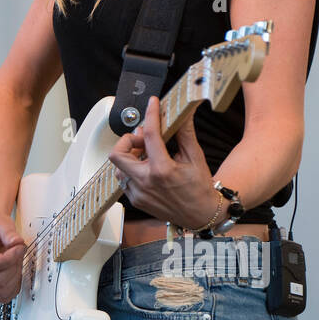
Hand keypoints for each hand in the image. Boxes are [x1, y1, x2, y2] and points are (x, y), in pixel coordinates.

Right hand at [0, 214, 25, 300]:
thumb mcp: (1, 223)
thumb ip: (9, 233)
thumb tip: (17, 243)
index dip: (8, 259)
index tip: (19, 248)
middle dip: (14, 266)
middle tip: (20, 250)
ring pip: (1, 289)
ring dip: (15, 275)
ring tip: (17, 259)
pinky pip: (4, 294)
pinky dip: (14, 286)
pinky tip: (16, 272)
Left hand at [108, 95, 219, 231]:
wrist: (201, 215)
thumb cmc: (200, 188)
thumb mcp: (195, 158)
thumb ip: (185, 133)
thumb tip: (183, 112)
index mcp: (162, 170)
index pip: (150, 135)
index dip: (151, 114)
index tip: (153, 104)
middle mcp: (146, 183)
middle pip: (117, 154)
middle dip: (127, 141)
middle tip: (143, 139)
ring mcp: (138, 193)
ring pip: (118, 167)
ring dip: (129, 156)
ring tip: (146, 154)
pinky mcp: (136, 201)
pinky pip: (124, 180)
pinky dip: (132, 170)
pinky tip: (147, 168)